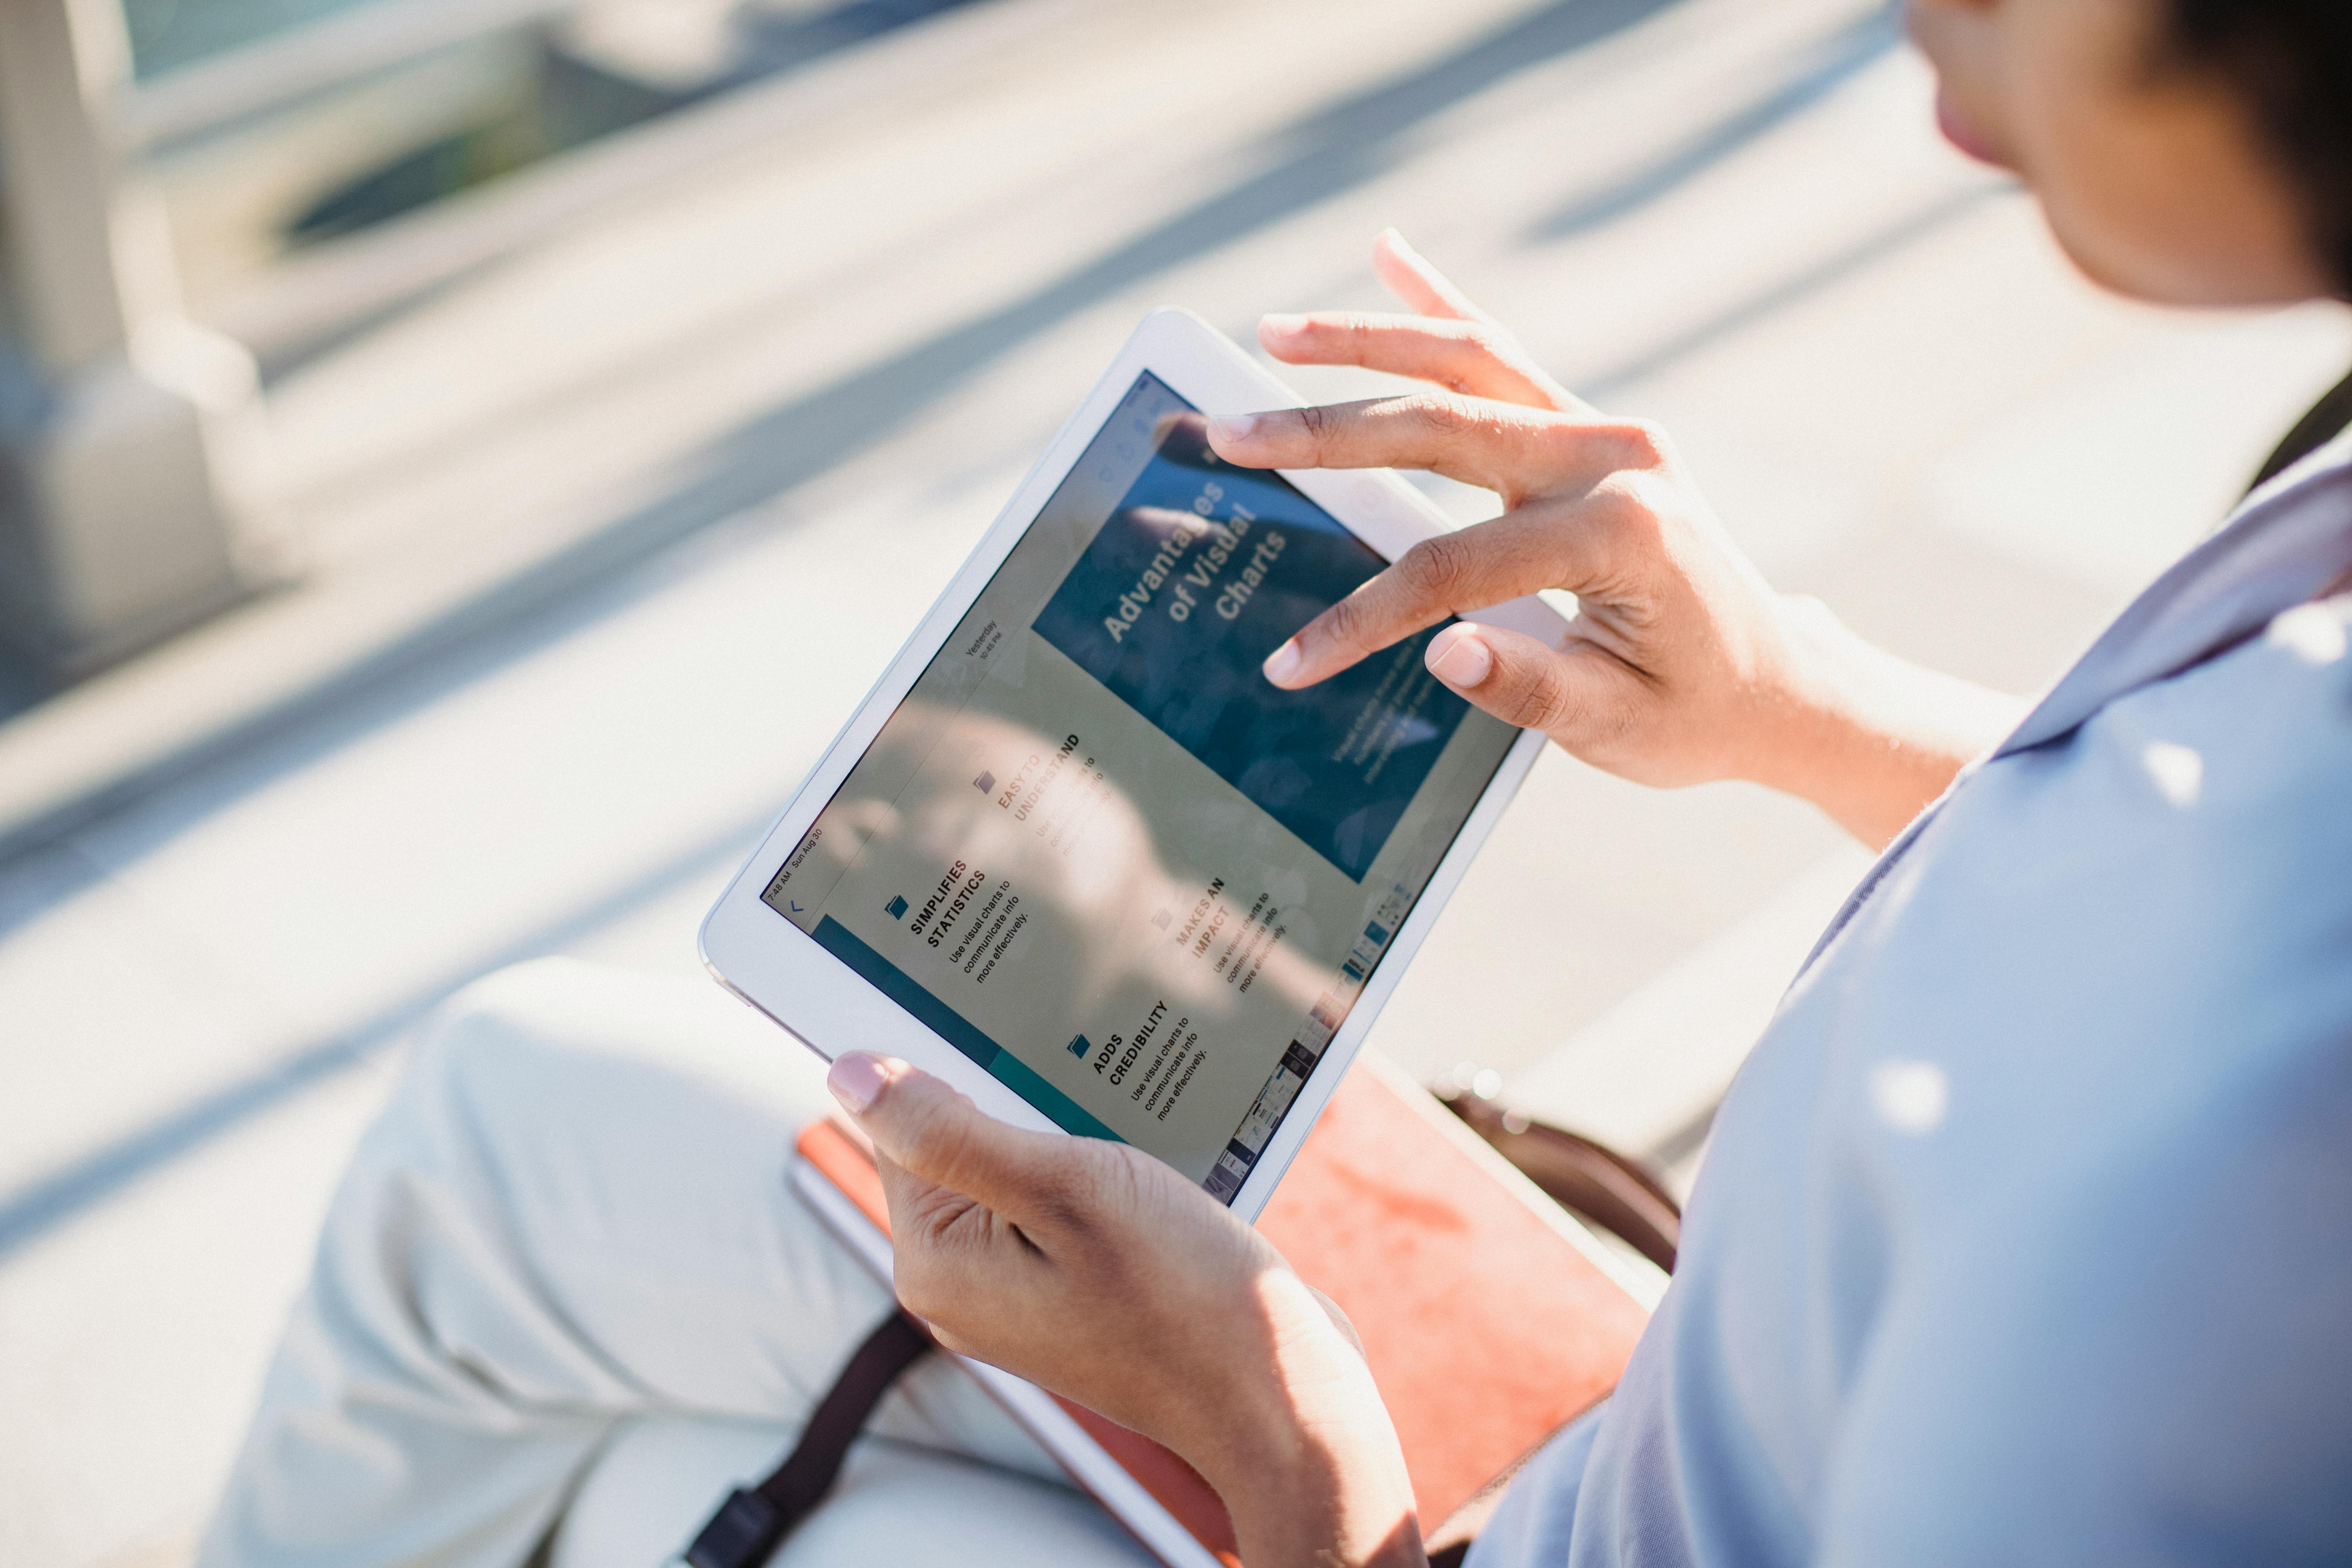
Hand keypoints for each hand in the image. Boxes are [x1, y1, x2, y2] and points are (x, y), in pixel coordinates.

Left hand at [825, 1052, 1426, 1567]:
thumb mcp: (1064, 1189)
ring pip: (1020, 1169)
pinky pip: (1063, 1207)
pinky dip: (1100, 1173)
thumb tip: (849, 1074)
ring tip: (1129, 1129)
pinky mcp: (1073, 1297)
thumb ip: (951, 1132)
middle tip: (1085, 1074)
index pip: (901, 1126)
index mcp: (936, 1263)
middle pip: (960, 1145)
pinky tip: (1151, 1168)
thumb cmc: (1183, 1294)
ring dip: (1069, 1134)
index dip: (952, 1064)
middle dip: (1018, 1099)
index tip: (1010, 1025)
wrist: (1280, 1397)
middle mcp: (962, 1288)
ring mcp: (1019, 1298)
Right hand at [1210, 231, 2024, 848]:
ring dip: (1367, 341)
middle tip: (1232, 434)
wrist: (1777, 680)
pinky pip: (1508, 354)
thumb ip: (1529, 688)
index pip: (1456, 566)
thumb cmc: (1695, 711)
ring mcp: (1609, 431)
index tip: (1296, 659)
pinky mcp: (1595, 428)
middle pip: (1444, 428)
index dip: (1366, 615)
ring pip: (1470, 362)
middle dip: (1327, 433)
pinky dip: (1445, 306)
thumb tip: (1442, 651)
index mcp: (1623, 533)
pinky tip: (1389, 252)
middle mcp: (1618, 458)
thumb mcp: (1616, 728)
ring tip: (1274, 332)